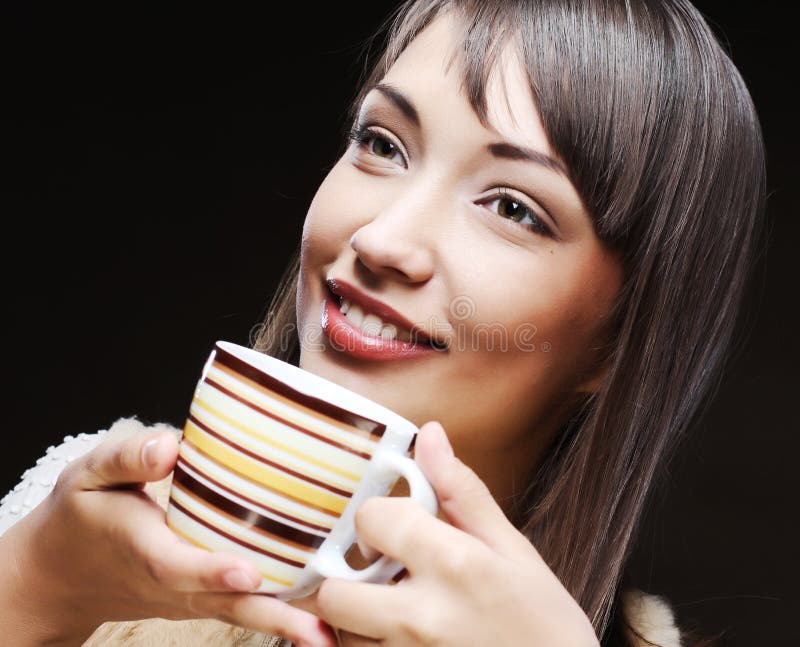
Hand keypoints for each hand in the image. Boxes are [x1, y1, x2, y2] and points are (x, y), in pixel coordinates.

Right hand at [0, 430, 335, 646]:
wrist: (62, 571)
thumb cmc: (82, 514)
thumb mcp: (88, 475)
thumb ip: (126, 458)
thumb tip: (170, 446)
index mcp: (144, 549)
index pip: (178, 565)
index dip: (212, 571)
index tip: (248, 572)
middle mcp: (171, 583)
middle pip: (224, 603)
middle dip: (271, 614)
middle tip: (315, 628)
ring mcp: (188, 599)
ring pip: (239, 612)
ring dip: (283, 624)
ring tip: (326, 635)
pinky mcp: (201, 599)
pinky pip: (242, 609)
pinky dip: (279, 617)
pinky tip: (318, 620)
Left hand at [304, 421, 599, 645]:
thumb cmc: (545, 622)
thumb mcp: (513, 548)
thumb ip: (462, 491)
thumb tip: (429, 434)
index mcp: (454, 564)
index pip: (371, 519)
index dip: (378, 518)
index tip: (396, 529)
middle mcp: (422, 617)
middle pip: (332, 591)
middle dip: (346, 577)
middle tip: (378, 576)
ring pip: (340, 634)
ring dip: (356, 618)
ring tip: (395, 611)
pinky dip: (368, 646)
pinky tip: (399, 637)